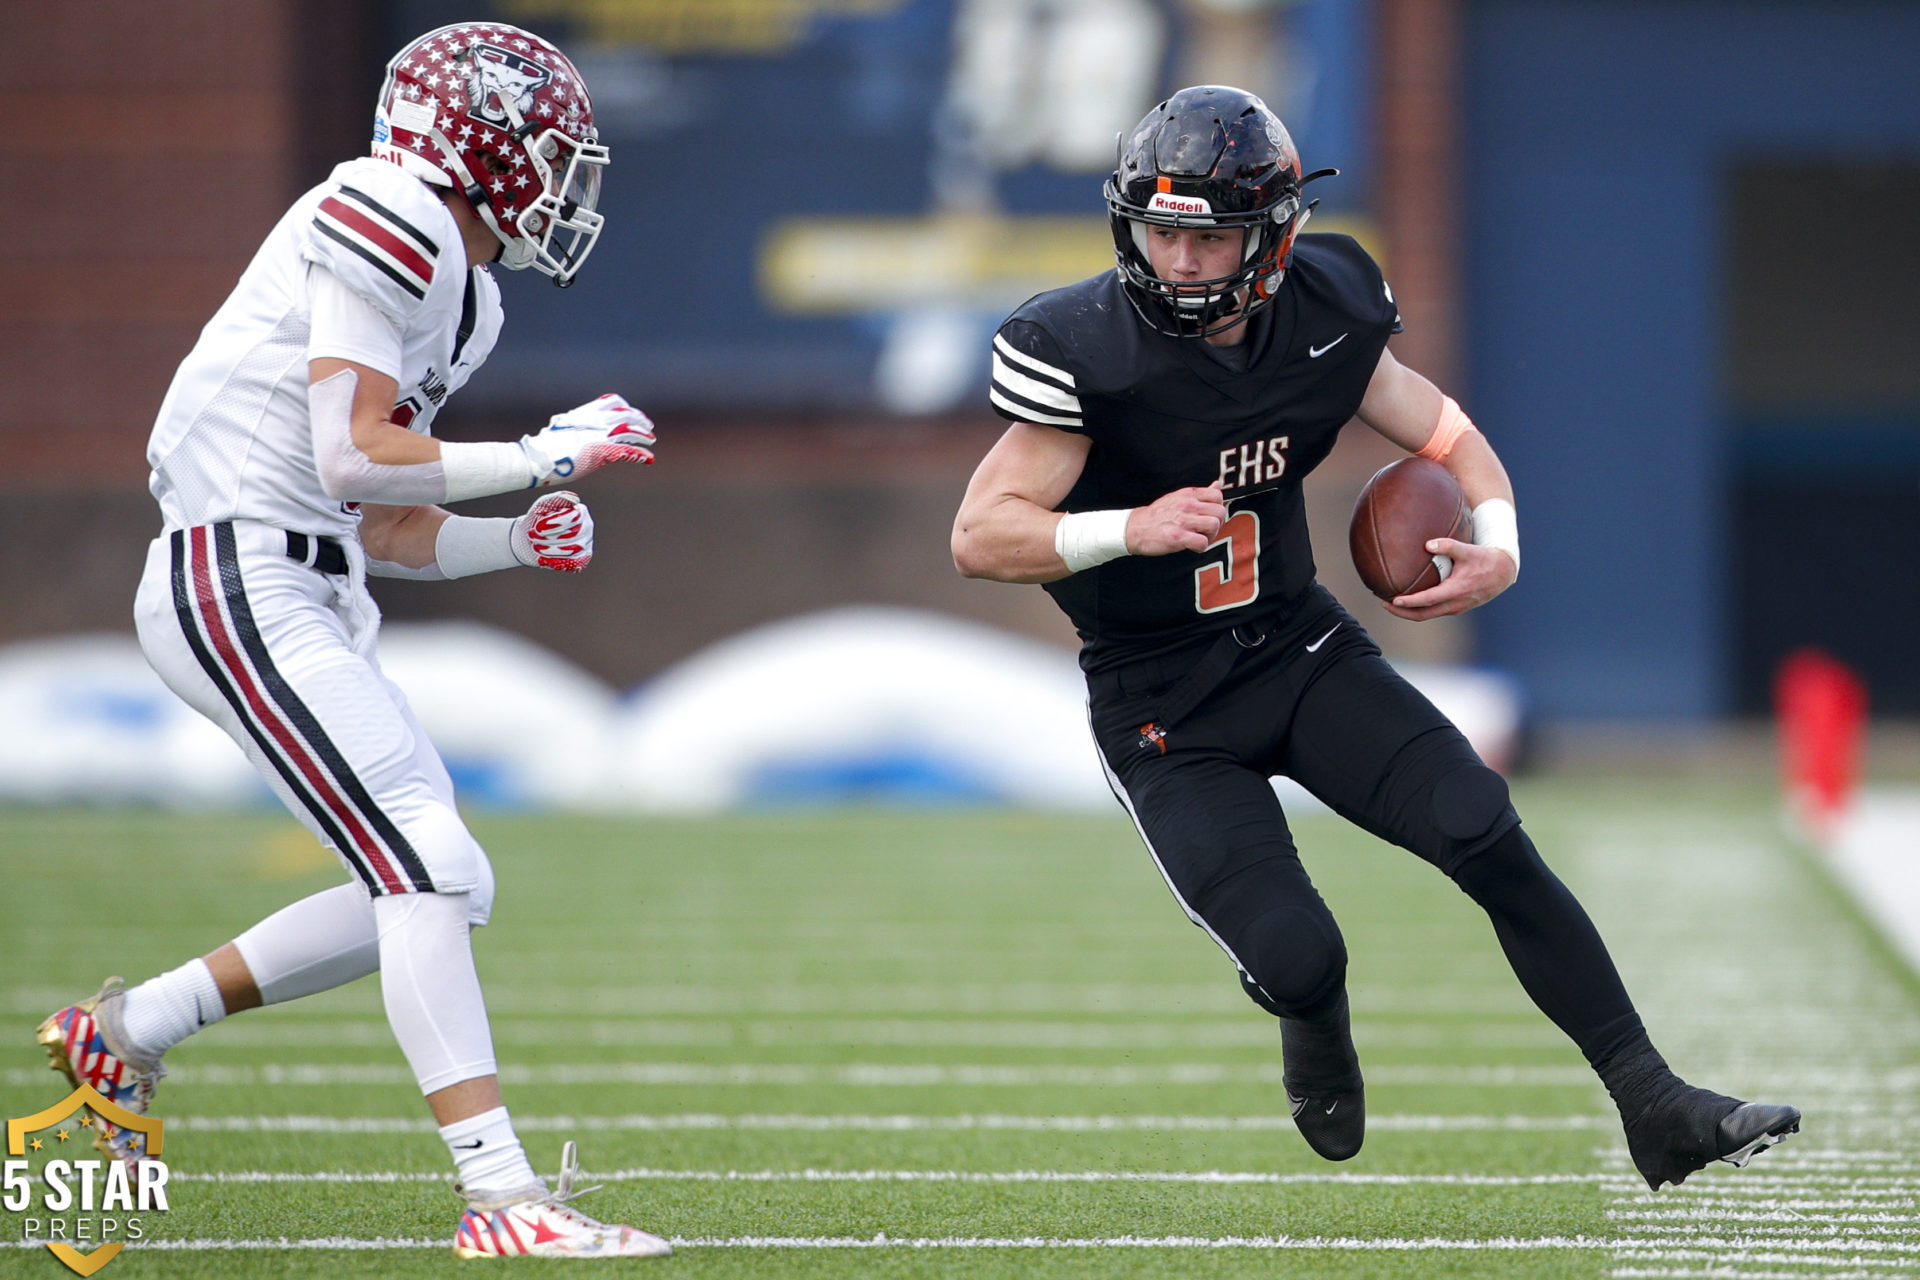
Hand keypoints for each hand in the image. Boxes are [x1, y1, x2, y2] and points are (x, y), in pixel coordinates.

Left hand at [511, 490, 594, 572]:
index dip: (555, 524)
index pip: (575, 517)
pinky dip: (556, 563)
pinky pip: (573, 564)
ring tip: (536, 546)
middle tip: (533, 536)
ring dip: (549, 550)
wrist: (527, 539)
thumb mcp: (542, 505)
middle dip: (549, 537)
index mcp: (580, 512)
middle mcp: (587, 527)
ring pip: (572, 550)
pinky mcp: (582, 560)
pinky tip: (543, 560)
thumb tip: (575, 498)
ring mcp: (586, 544)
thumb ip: (557, 498)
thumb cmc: (536, 519)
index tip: (537, 527)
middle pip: (573, 534)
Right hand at [519, 393, 654, 486]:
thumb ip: (570, 427)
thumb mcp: (559, 430)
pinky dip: (640, 455)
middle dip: (638, 419)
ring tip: (651, 440)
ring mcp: (600, 436)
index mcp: (584, 413)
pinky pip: (628, 451)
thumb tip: (563, 426)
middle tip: (647, 425)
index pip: (610, 401)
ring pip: (630, 430)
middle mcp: (595, 421)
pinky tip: (649, 458)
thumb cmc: (543, 447)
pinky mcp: (604, 452)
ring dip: (643, 435)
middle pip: (625, 414)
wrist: (539, 457)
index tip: (628, 411)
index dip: (623, 406)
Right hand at [1127, 484, 1226, 555]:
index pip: (1218, 496)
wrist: (1135, 527)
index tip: (1209, 517)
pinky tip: (1192, 547)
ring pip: (1214, 526)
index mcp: (1188, 494)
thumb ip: (1199, 494)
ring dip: (1211, 536)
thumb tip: (1217, 485)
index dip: (1218, 508)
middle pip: (1220, 512)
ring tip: (1200, 538)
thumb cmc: (1158, 514)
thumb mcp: (1179, 497)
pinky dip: (1201, 547)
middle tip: (1206, 531)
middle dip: (1217, 524)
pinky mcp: (1178, 537)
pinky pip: (1202, 542)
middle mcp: (1187, 505)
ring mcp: (1182, 520)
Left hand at [1384, 538, 1515, 619]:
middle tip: (1384, 603)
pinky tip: (1411, 600)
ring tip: (1393, 603)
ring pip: (1428, 615)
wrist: (1503, 573)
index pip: (1427, 600)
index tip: (1393, 600)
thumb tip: (1427, 543)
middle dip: (1402, 612)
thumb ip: (1448, 545)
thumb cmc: (1484, 559)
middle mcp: (1455, 604)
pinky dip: (1421, 609)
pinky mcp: (1457, 607)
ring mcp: (1456, 608)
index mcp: (1455, 591)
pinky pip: (1435, 611)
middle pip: (1423, 615)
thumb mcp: (1467, 550)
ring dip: (1410, 612)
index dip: (1409, 602)